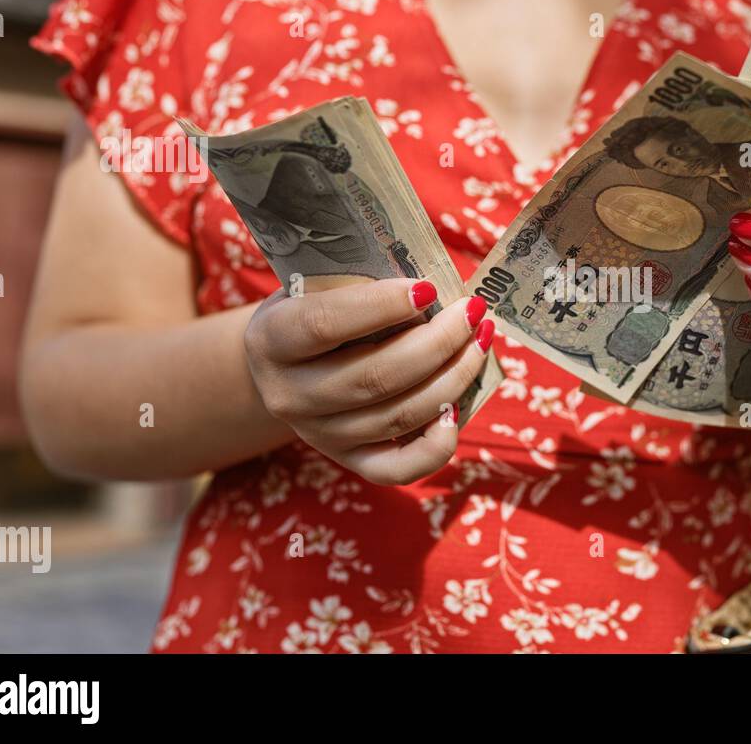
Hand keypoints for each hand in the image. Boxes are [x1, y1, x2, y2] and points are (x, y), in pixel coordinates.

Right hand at [244, 278, 493, 484]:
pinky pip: (399, 468)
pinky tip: (458, 409)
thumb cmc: (312, 309)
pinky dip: (436, 444)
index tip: (428, 288)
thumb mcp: (314, 285)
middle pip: (375, 377)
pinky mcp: (349, 460)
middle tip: (473, 312)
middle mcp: (290, 395)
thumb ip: (358, 282)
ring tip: (480, 342)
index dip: (381, 306)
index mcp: (270, 340)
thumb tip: (432, 287)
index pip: (325, 324)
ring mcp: (319, 435)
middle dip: (438, 343)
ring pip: (397, 416)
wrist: (284, 363)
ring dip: (452, 379)